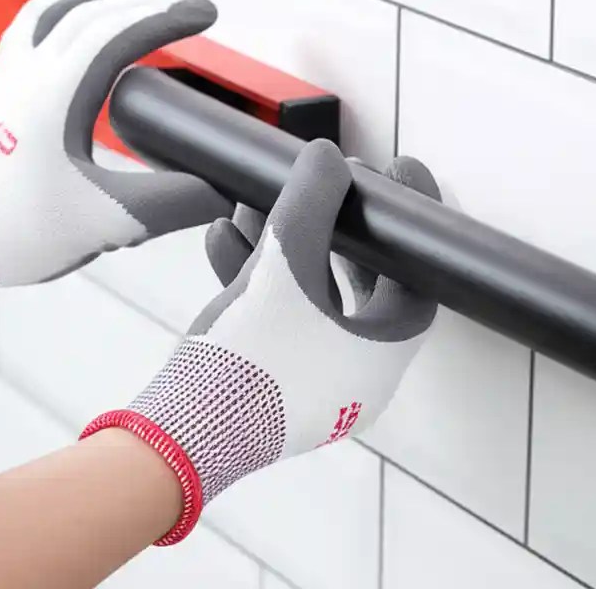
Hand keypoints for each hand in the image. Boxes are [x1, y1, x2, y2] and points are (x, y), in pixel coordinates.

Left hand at [0, 0, 231, 312]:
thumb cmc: (10, 230)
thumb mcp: (106, 223)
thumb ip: (171, 206)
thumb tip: (219, 194)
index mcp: (56, 94)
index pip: (121, 32)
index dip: (170, 16)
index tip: (207, 12)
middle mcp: (26, 73)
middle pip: (88, 9)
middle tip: (182, 4)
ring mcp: (3, 80)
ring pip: (49, 10)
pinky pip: (24, 34)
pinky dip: (59, 19)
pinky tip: (69, 36)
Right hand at [82, 139, 441, 544]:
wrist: (179, 437)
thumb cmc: (248, 363)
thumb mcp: (283, 267)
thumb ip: (310, 204)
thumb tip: (329, 158)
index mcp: (381, 357)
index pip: (416, 279)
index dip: (405, 227)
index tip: (395, 179)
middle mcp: (356, 376)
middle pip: (363, 287)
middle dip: (336, 230)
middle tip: (327, 186)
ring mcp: (312, 384)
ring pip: (311, 301)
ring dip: (285, 246)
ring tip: (255, 202)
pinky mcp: (269, 385)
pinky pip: (276, 323)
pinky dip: (257, 280)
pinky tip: (223, 238)